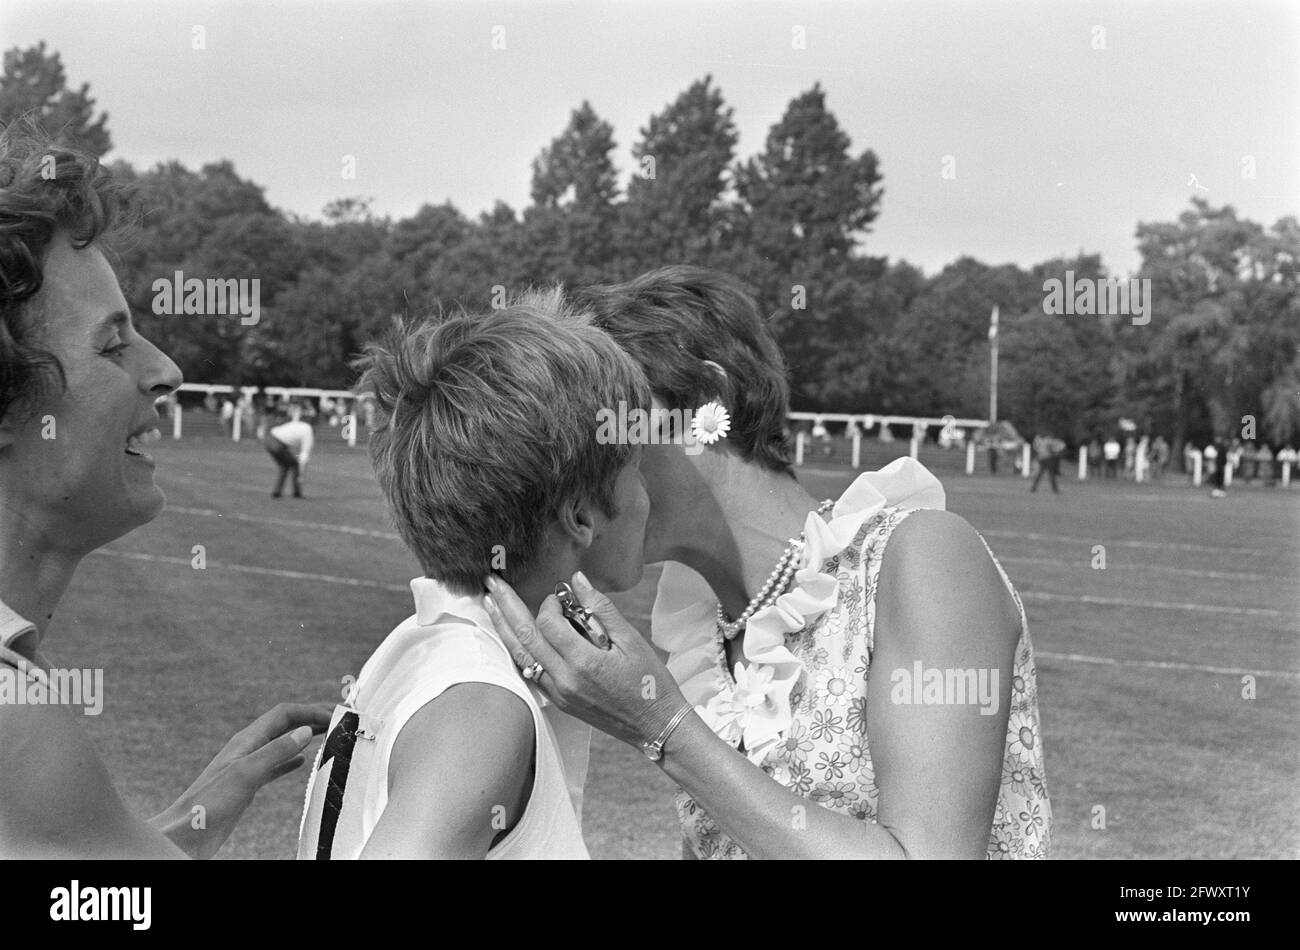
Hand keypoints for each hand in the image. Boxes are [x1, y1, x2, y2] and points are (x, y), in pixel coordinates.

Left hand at [151, 702, 330, 858]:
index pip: (284, 714)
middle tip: (338, 717)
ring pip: (282, 743)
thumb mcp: (246, 774)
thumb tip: (306, 731)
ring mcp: (248, 766)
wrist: (186, 834)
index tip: (336, 716)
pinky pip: (275, 765)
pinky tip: (301, 762)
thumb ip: (276, 751)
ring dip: (305, 735)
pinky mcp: (248, 785)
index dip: (310, 711)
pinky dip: (292, 759)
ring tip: (328, 734)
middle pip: (285, 724)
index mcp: (247, 740)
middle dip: (311, 717)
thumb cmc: (208, 804)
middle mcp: (248, 749)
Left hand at [485, 572, 688, 749]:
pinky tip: (508, 636)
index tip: (561, 595)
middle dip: (506, 606)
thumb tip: (578, 580)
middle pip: (525, 637)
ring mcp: (558, 694)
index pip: (549, 623)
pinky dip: (516, 651)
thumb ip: (602, 609)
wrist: (655, 726)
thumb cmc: (649, 682)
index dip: (550, 603)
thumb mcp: (632, 640)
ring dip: (503, 628)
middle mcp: (564, 680)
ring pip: (520, 656)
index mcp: (584, 662)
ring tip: (489, 603)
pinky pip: (528, 673)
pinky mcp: (558, 702)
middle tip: (491, 582)